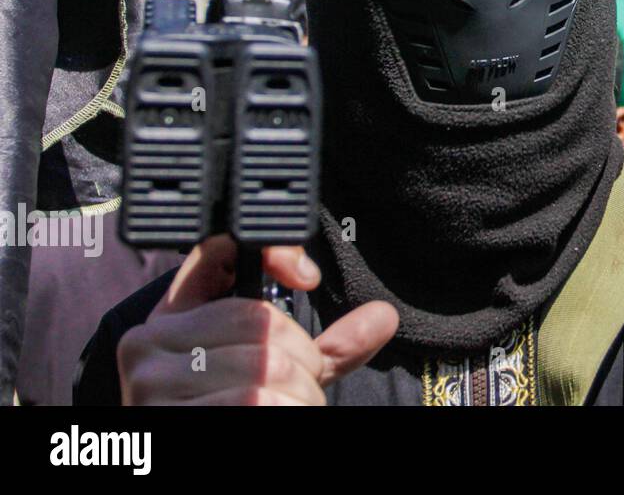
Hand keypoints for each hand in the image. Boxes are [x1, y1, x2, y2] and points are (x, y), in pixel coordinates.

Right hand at [118, 235, 398, 404]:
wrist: (177, 462)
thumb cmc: (225, 415)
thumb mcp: (270, 375)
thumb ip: (324, 345)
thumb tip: (384, 316)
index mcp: (170, 320)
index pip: (217, 251)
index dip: (273, 253)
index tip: (309, 278)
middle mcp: (148, 344)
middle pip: (263, 323)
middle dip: (303, 361)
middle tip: (296, 389)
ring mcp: (151, 382)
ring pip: (267, 367)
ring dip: (299, 396)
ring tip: (284, 409)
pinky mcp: (165, 414)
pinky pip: (256, 399)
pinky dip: (286, 411)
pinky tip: (274, 417)